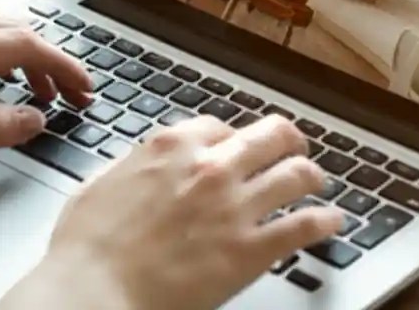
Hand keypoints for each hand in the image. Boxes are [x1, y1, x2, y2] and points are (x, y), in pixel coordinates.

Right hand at [2, 116, 343, 309]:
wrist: (94, 292)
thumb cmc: (86, 248)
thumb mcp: (101, 183)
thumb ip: (135, 166)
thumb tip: (147, 164)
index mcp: (172, 147)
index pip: (221, 126)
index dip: (234, 138)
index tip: (239, 147)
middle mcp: (212, 168)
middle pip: (271, 136)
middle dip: (287, 141)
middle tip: (294, 150)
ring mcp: (236, 207)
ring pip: (296, 175)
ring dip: (312, 176)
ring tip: (318, 182)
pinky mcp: (252, 249)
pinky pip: (304, 226)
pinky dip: (325, 221)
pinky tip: (332, 221)